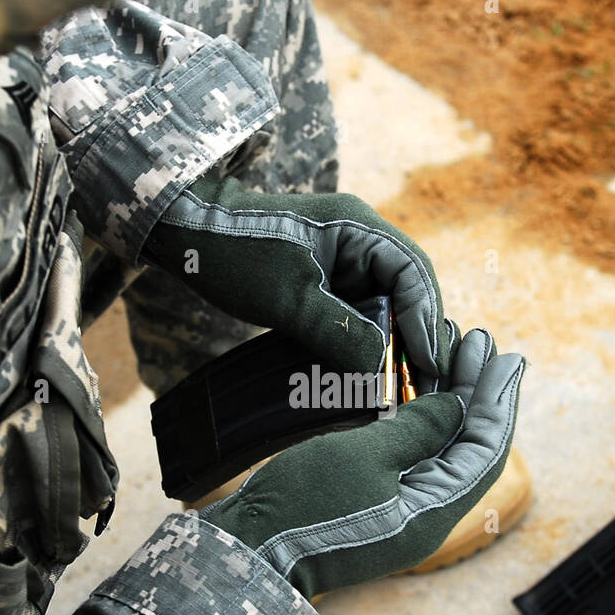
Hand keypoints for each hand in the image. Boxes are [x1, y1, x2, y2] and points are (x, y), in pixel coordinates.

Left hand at [142, 172, 453, 378]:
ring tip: (404, 386)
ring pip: (385, 306)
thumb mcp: (288, 298)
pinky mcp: (325, 283)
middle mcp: (359, 241)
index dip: (426, 320)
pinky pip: (358, 313)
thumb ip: (338, 331)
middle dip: (417, 337)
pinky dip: (367, 342)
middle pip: (408, 291)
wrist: (184, 233)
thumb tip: (381, 369)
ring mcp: (342, 262)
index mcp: (359, 228)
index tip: (430, 364)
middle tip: (425, 384)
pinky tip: (370, 374)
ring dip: (394, 343)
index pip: (414, 273)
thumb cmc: (233, 254)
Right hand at [202, 329, 523, 597]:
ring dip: (445, 401)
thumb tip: (459, 407)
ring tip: (450, 352)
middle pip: (465, 448)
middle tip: (479, 341)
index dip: (498, 402)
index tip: (507, 357)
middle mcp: (422, 516)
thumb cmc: (304, 504)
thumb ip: (418, 429)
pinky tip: (411, 388)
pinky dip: (414, 420)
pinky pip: (407, 456)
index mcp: (432, 513)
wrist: (248, 549)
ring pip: (436, 449)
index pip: (484, 452)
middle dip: (475, 394)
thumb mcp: (365, 456)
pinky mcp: (370, 503)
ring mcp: (395, 512)